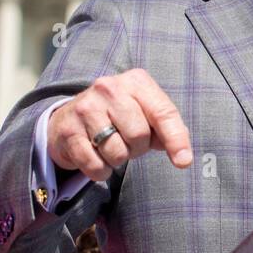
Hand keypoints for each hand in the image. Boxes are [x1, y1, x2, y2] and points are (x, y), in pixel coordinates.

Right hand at [48, 68, 192, 180]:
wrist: (69, 117)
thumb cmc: (117, 117)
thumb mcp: (144, 113)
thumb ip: (165, 128)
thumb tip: (181, 154)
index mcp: (136, 82)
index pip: (163, 112)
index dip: (176, 139)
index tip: (183, 161)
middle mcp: (109, 88)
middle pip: (139, 135)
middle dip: (138, 148)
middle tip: (128, 143)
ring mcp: (86, 107)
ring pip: (117, 152)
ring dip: (118, 160)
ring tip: (111, 147)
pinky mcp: (68, 130)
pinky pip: (94, 165)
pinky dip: (100, 170)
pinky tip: (96, 157)